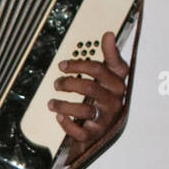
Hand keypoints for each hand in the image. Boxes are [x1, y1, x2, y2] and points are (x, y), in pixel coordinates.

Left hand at [48, 30, 128, 163]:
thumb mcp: (106, 76)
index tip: (63, 64)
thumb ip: (109, 56)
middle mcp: (114, 101)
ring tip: (52, 103)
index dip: (82, 64)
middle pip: (90, 87)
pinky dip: (68, 124)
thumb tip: (109, 34)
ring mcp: (105, 118)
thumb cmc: (101, 99)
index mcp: (117, 84)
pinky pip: (80, 131)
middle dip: (69, 83)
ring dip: (64, 105)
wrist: (99, 130)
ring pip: (85, 109)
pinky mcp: (95, 134)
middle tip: (56, 83)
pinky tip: (59, 117)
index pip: (103, 69)